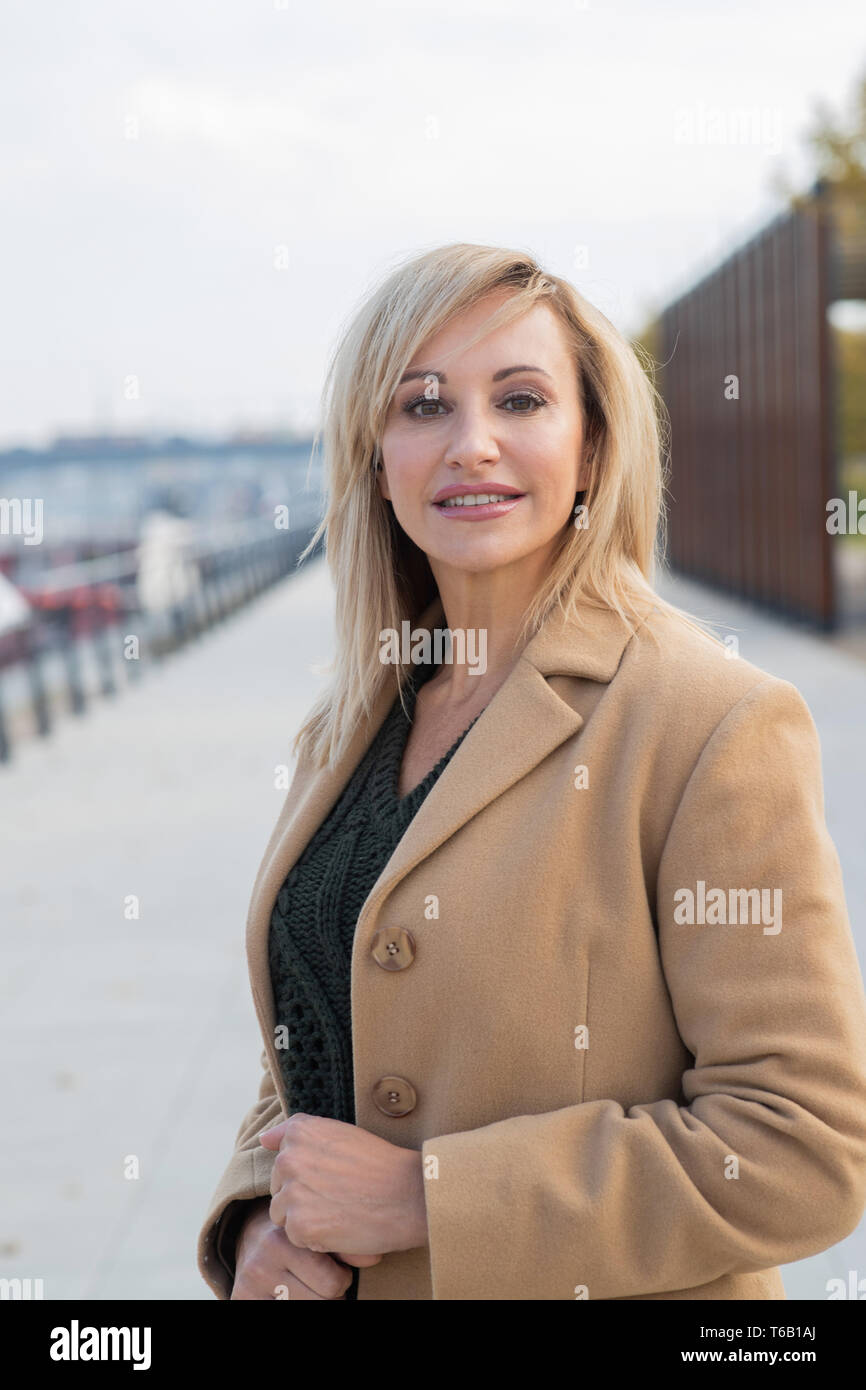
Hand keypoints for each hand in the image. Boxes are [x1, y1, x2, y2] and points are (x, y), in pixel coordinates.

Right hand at [230, 1197, 382, 1299]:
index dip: (341, 1278)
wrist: (252, 1235)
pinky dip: (295, 1305)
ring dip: (315, 1302)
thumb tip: (376, 1258)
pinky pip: (283, 1313)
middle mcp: (261, 1263)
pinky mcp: (240, 1298)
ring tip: (309, 1285)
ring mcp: (249, 1285)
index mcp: (283, 1240)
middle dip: (330, 1294)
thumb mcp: (321, 1231)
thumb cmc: (298, 1234)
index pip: (332, 1283)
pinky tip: (292, 1292)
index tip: (336, 1269)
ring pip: (306, 1310)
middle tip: (323, 1279)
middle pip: (320, 1303)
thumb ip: (347, 1245)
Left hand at [259, 1113, 427, 1256]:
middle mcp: (289, 1159)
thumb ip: (298, 1132)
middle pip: (279, 1189)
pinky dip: (315, 1239)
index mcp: (299, 1133)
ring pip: (283, 1215)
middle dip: (302, 1197)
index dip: (308, 1172)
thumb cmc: (379, 1164)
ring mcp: (292, 1193)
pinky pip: (296, 1238)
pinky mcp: (300, 1225)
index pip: (282, 1160)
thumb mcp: (340, 1133)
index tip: (331, 1175)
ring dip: (305, 1219)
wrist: (409, 1194)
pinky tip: (340, 1226)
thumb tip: (263, 1139)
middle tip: (339, 1195)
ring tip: (339, 1210)